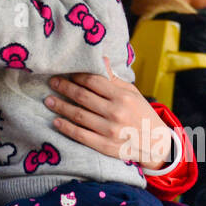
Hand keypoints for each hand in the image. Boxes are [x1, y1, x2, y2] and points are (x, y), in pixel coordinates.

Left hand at [44, 58, 172, 169]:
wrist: (156, 144)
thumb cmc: (141, 114)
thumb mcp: (132, 93)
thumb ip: (113, 79)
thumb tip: (99, 58)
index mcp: (123, 96)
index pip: (93, 81)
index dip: (76, 76)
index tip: (66, 72)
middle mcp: (116, 113)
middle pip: (82, 97)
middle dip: (64, 88)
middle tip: (52, 82)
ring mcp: (110, 131)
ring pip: (78, 115)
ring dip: (60, 106)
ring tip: (48, 100)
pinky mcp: (105, 146)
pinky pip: (80, 135)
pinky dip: (66, 127)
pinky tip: (56, 121)